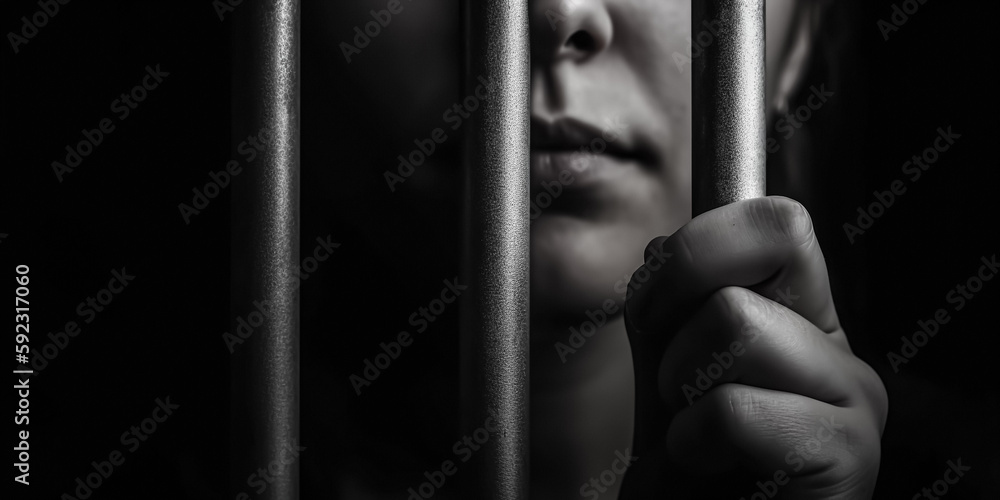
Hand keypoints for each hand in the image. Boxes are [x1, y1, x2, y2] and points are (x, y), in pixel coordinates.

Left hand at [619, 197, 887, 497]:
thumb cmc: (688, 475)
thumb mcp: (665, 371)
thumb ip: (668, 309)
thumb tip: (664, 251)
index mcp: (800, 320)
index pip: (774, 219)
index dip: (696, 246)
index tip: (655, 307)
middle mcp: (839, 350)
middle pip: (762, 244)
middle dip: (679, 306)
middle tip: (674, 382)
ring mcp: (853, 403)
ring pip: (734, 320)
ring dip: (680, 385)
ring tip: (694, 437)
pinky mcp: (847, 460)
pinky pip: (736, 408)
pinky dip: (692, 441)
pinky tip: (708, 470)